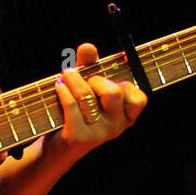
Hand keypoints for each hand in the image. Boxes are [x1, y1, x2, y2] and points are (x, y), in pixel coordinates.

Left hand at [42, 42, 148, 163]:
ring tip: (64, 76)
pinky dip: (63, 91)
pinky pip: (72, 105)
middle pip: (113, 92)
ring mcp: (99, 134)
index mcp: (126, 115)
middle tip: (82, 78)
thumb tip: (88, 47)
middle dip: (95, 79)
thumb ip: (90, 65)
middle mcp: (117, 126)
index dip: (124, 84)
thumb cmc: (76, 113)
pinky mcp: (80, 137)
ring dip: (73, 80)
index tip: (109, 79)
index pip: (139, 98)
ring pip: (88, 96)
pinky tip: (58, 86)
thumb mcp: (87, 86)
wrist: (56, 147)